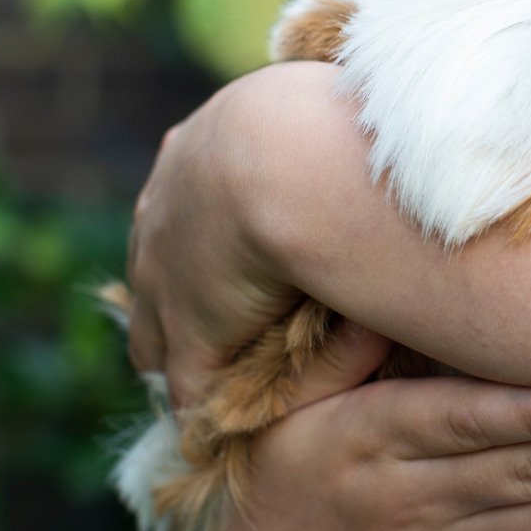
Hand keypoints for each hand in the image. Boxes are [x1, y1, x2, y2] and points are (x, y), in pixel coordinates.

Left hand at [126, 64, 349, 406]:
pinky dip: (211, 404)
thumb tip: (376, 117)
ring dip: (185, 353)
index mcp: (195, 150)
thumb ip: (326, 122)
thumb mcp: (315, 105)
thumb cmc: (328, 119)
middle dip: (177, 296)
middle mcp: (164, 210)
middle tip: (218, 322)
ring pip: (156, 330)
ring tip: (220, 382)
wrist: (293, 159)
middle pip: (154, 267)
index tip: (235, 254)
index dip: (207, 234)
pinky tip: (231, 425)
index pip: (182, 204)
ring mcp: (166, 275)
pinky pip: (191, 382)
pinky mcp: (190, 331)